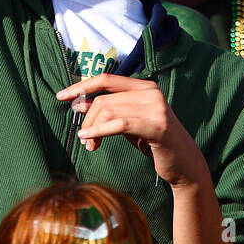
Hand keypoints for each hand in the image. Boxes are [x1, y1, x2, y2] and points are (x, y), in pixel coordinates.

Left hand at [57, 73, 208, 187]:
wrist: (183, 163)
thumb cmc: (153, 142)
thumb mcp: (127, 123)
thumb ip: (107, 110)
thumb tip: (77, 102)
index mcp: (145, 86)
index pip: (107, 79)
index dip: (82, 86)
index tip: (60, 96)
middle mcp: (151, 92)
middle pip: (104, 99)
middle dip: (87, 119)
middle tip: (83, 139)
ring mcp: (156, 107)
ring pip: (109, 111)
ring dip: (92, 130)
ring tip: (89, 145)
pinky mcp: (158, 125)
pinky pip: (120, 125)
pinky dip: (99, 131)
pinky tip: (91, 140)